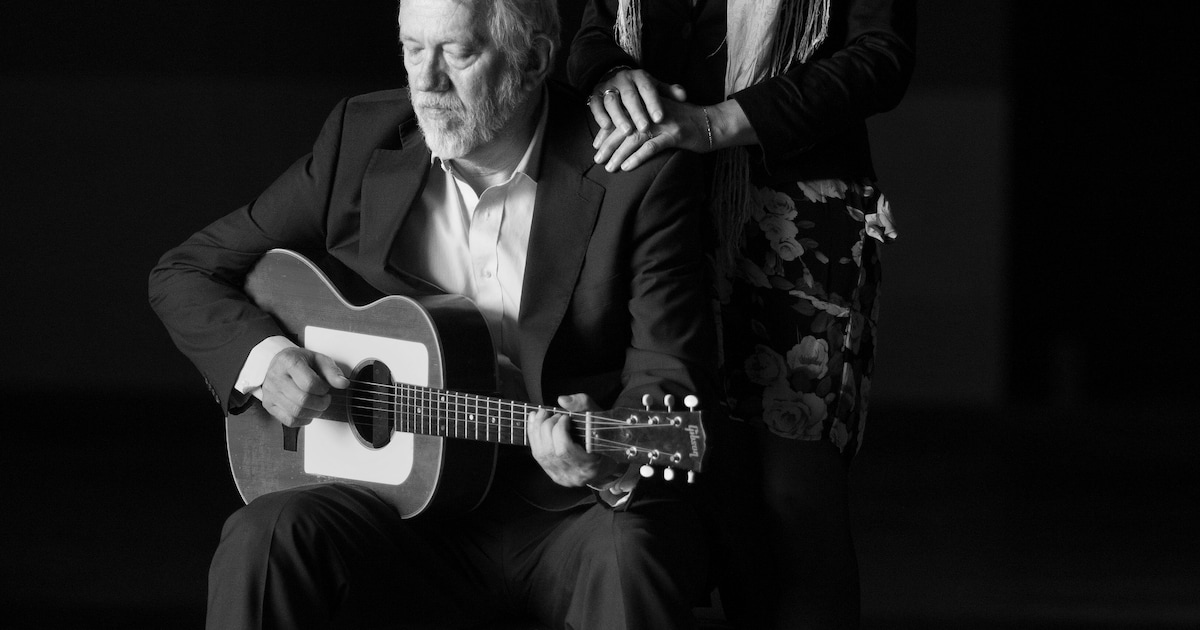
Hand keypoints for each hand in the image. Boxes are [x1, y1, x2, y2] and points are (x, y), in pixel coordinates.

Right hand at [260, 347, 349, 427]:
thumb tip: (343, 383)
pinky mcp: (269, 405)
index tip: (325, 387)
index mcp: (288, 361)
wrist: (280, 363)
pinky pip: (289, 420)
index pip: (309, 383)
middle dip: (321, 403)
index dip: (323, 389)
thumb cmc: (300, 361)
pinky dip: (303, 420)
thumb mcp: (319, 359)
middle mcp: (276, 377)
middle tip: (325, 398)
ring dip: (314, 412)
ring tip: (317, 404)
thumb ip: (332, 371)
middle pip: (303, 400)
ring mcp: (270, 392)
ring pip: (296, 412)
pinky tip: (307, 411)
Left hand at [528, 393, 622, 487]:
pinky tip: (534, 422)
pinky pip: (537, 455)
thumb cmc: (605, 439)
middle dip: (547, 427)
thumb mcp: (600, 420)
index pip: (565, 450)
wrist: (606, 461)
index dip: (560, 430)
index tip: (565, 416)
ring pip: (540, 453)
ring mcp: (561, 477)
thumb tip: (562, 400)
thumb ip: (584, 406)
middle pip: (550, 451)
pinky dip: (533, 436)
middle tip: (554, 414)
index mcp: (589, 466)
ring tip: (541, 414)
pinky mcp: (553, 474)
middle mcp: (572, 476)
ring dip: (536, 429)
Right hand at [588, 67, 687, 134]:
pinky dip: (600, 115)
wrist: (613, 77)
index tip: (660, 118)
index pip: (648, 88)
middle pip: (629, 96)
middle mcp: (623, 80)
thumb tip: (683, 96)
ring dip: (619, 116)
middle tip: (645, 128)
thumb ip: (669, 92)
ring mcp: (607, 87)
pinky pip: (595, 105)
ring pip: (612, 101)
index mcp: (639, 77)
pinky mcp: (594, 95)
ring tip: (627, 131)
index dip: (653, 103)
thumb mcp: (654, 87)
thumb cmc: (639, 89)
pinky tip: (606, 127)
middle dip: (637, 112)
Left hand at [593, 98, 711, 171]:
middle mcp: (653, 112)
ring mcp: (664, 123)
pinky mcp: (675, 135)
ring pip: (634, 138)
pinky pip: (651, 147)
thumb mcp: (665, 116)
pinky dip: (637, 158)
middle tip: (596, 158)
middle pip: (624, 127)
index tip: (596, 144)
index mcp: (648, 105)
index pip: (622, 117)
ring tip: (608, 166)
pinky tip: (626, 167)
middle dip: (608, 144)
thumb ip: (646, 120)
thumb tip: (625, 135)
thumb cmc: (688, 122)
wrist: (714, 122)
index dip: (607, 131)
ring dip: (618, 154)